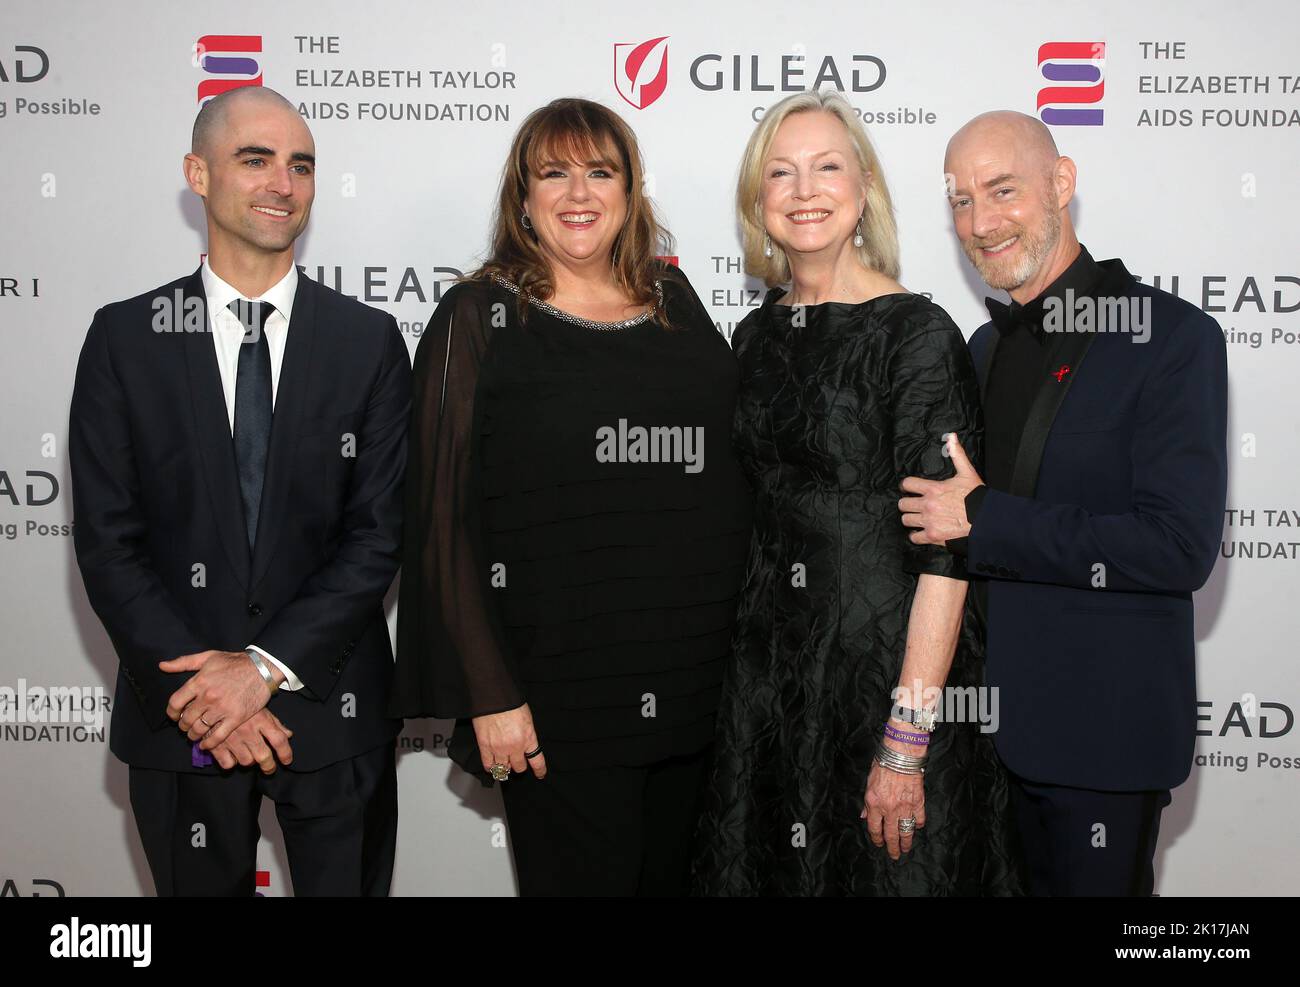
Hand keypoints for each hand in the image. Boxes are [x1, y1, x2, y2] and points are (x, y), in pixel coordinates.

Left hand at [160, 649, 282, 749]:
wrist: (262, 668)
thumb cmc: (234, 662)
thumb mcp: (208, 657)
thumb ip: (183, 662)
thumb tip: (162, 665)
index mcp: (199, 682)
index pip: (175, 703)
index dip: (171, 712)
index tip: (174, 716)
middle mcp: (208, 697)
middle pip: (186, 719)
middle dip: (183, 725)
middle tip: (186, 726)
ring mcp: (222, 708)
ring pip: (200, 729)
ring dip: (194, 735)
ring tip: (195, 734)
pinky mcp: (236, 717)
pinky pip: (217, 736)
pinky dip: (209, 743)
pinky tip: (205, 744)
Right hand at [209, 708, 294, 773]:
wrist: (211, 699)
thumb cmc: (239, 704)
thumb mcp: (259, 708)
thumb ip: (274, 723)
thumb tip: (288, 735)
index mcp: (261, 720)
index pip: (279, 740)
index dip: (285, 753)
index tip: (287, 761)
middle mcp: (248, 730)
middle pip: (263, 756)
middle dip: (269, 766)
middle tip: (269, 768)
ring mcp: (232, 739)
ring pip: (246, 761)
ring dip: (249, 761)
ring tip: (248, 754)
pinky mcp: (216, 745)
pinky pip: (228, 763)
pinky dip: (231, 762)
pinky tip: (232, 755)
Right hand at [472, 704, 546, 779]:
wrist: (494, 696)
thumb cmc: (510, 702)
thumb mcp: (527, 719)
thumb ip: (527, 734)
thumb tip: (525, 742)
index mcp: (528, 738)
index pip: (537, 761)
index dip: (540, 770)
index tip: (540, 774)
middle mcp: (515, 747)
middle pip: (519, 767)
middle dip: (519, 765)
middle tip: (517, 762)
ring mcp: (499, 748)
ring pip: (503, 768)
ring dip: (505, 767)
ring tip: (504, 762)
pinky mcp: (485, 746)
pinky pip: (488, 764)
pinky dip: (491, 767)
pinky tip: (492, 766)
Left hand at [862, 732, 926, 859]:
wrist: (902, 753)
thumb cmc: (884, 764)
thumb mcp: (869, 782)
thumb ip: (868, 803)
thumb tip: (866, 817)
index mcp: (874, 803)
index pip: (874, 828)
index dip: (876, 838)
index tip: (878, 843)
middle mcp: (889, 808)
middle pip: (890, 834)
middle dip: (892, 847)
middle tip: (894, 855)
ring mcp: (904, 807)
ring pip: (906, 831)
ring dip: (906, 842)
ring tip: (906, 849)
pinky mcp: (918, 802)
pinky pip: (919, 819)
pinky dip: (918, 824)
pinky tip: (916, 827)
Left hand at [899, 432, 982, 544]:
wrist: (986, 520)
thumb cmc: (977, 497)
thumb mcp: (967, 473)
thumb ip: (957, 454)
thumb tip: (951, 437)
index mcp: (933, 489)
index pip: (907, 484)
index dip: (906, 486)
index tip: (908, 488)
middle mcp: (928, 505)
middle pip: (903, 504)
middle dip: (907, 503)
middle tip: (913, 504)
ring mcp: (929, 521)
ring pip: (906, 520)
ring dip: (911, 519)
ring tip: (917, 518)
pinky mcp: (932, 536)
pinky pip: (914, 537)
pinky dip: (916, 536)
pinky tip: (921, 532)